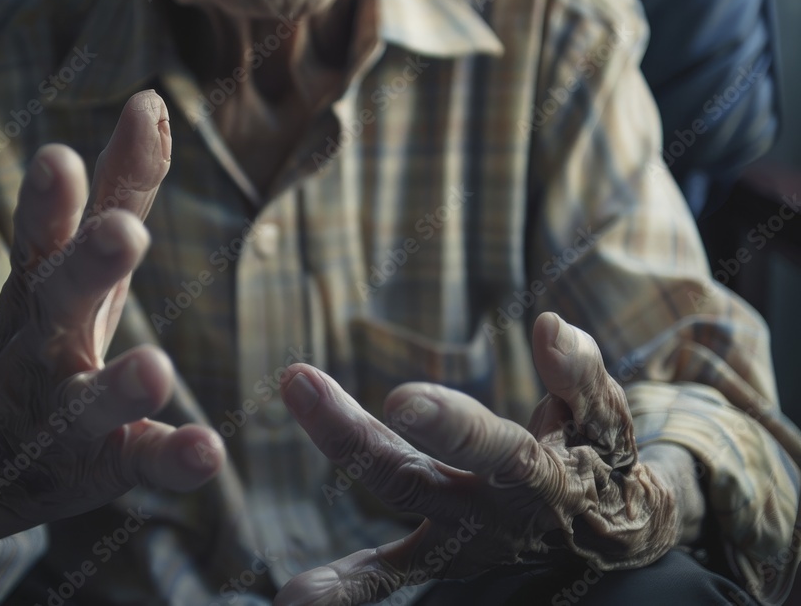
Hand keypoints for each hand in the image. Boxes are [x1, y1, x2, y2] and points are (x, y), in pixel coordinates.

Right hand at [0, 90, 224, 528]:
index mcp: (40, 285)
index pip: (47, 231)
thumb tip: (151, 98)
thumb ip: (120, 186)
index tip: (63, 155)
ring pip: (83, 400)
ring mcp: (62, 409)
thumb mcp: (78, 259)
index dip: (55, 196)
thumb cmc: (49, 331)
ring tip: (155, 368)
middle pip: (56, 299)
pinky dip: (169, 459)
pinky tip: (206, 451)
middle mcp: (42, 342)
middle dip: (85, 264)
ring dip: (117, 385)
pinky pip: (133, 462)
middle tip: (121, 234)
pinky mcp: (96, 464)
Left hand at [274, 312, 682, 605]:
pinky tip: (295, 599)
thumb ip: (580, 375)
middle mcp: (489, 518)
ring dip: (343, 547)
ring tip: (290, 588)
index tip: (400, 399)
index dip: (451, 427)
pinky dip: (349, 587)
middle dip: (352, 436)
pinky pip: (390, 575)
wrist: (613, 533)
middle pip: (412, 480)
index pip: (494, 452)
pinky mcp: (439, 557)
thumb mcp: (606, 417)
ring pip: (393, 535)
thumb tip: (548, 326)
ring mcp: (459, 544)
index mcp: (538, 479)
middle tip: (300, 383)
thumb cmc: (601, 459)